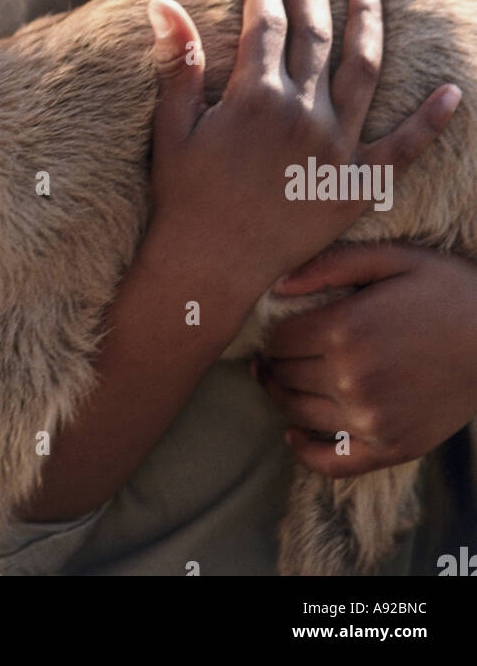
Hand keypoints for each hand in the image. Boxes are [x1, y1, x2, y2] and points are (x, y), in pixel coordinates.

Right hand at [147, 0, 460, 303]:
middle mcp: (302, 114)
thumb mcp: (172, 127)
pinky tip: (452, 93)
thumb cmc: (184, 197)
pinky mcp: (357, 186)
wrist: (209, 266)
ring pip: (363, 71)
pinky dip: (431, 121)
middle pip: (315, 36)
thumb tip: (162, 3)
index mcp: (255, 97)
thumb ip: (177, 62)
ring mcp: (336, 149)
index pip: (266, 25)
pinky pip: (403, 148)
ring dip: (368, 23)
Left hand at [255, 242, 476, 474]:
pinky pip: (333, 462)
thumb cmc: (448, 290)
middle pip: (285, 375)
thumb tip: (277, 286)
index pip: (279, 340)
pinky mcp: (393, 447)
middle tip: (273, 353)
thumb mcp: (393, 257)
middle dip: (274, 362)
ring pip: (298, 413)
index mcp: (345, 328)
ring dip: (280, 396)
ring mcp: (372, 419)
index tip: (277, 328)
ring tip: (278, 380)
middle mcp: (351, 378)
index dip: (272, 333)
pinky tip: (294, 434)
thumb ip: (332, 264)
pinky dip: (304, 451)